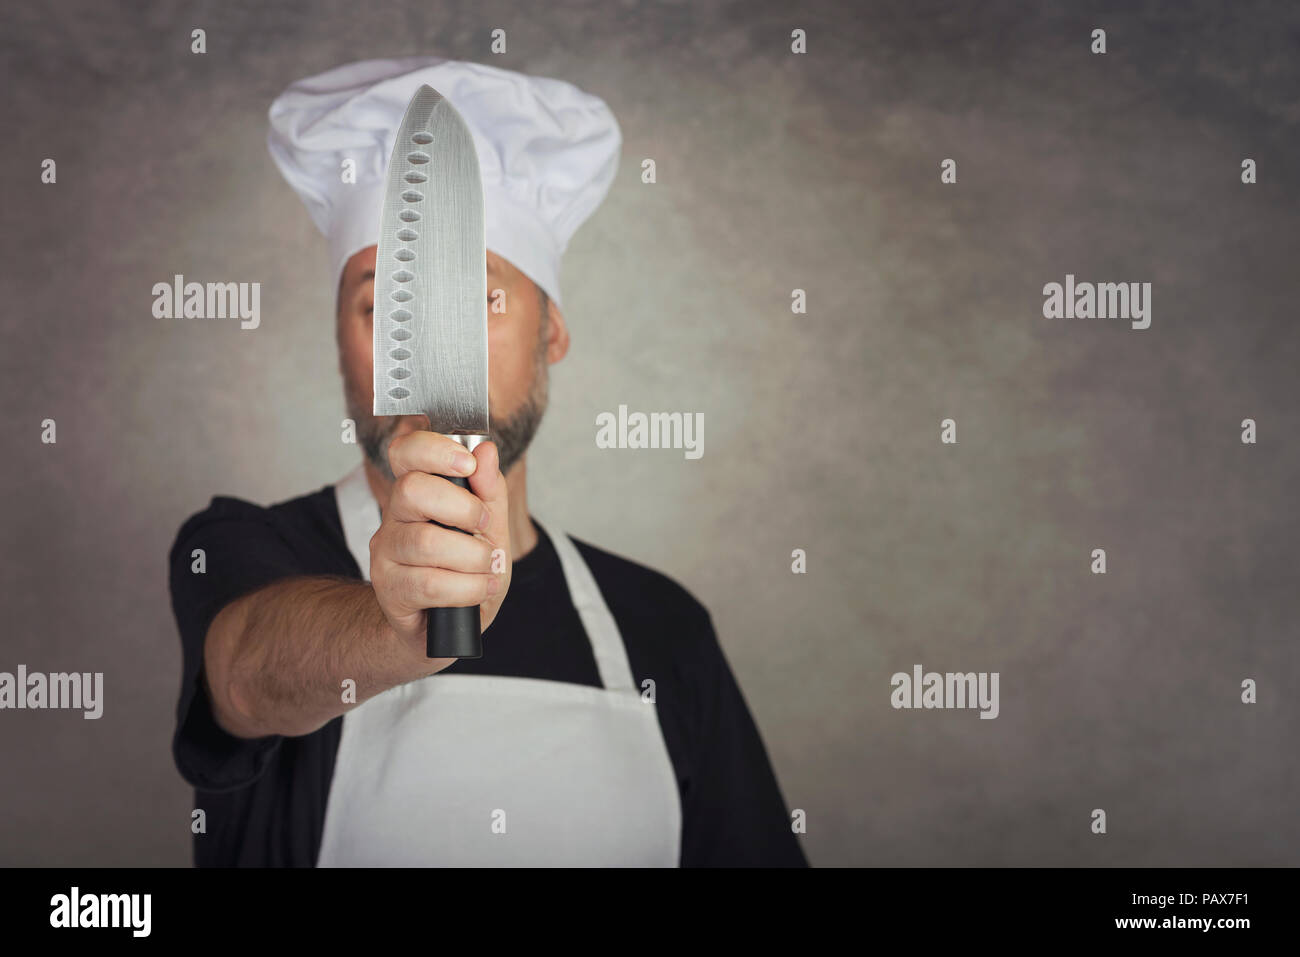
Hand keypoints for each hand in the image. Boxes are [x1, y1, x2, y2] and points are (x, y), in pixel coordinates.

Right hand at [369, 432, 511, 669]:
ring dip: (472, 558)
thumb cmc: (467, 571)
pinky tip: (480, 588)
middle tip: (484, 528)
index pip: (405, 451)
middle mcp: (394, 517)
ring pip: (425, 542)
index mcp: (417, 491)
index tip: (468, 464)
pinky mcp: (389, 589)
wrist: (448, 627)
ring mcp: (387, 553)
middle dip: (463, 508)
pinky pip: (429, 583)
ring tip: (487, 568)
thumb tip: (486, 449)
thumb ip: (489, 491)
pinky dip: (467, 588)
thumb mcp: (490, 529)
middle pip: (412, 490)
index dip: (434, 449)